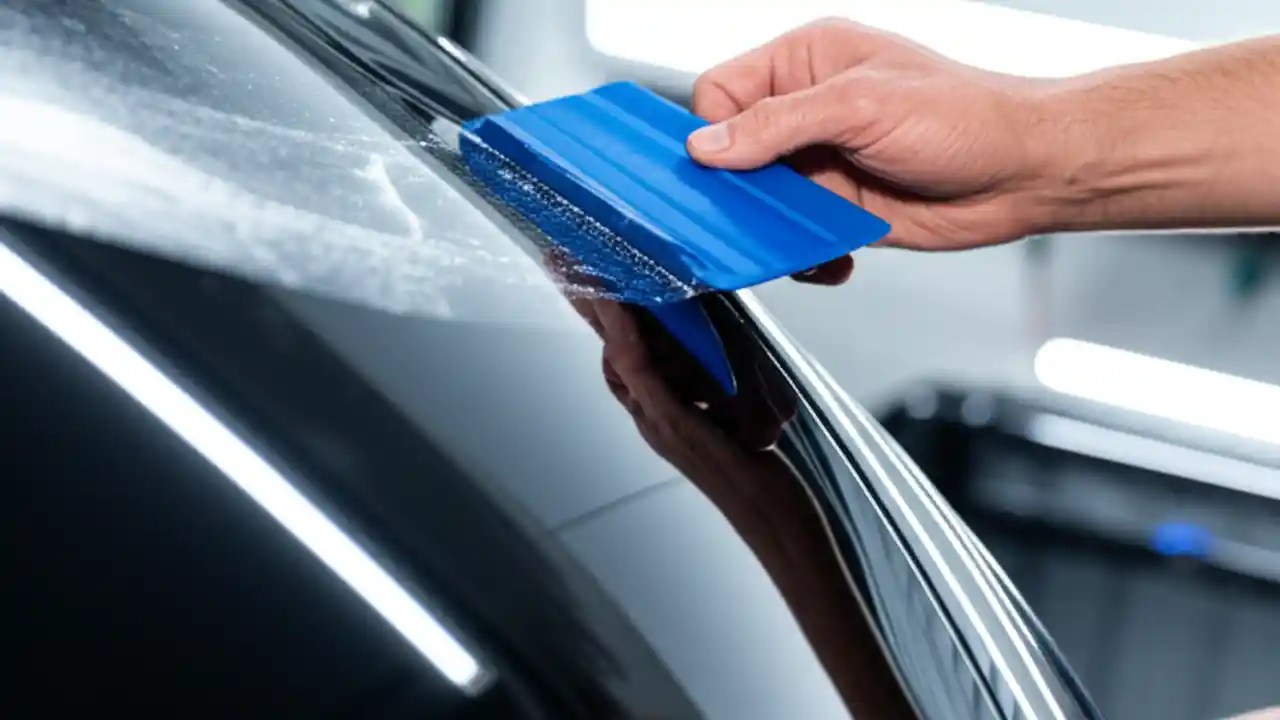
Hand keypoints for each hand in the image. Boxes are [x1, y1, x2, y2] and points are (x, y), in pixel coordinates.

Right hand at [687, 18, 1063, 257]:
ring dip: (769, 228)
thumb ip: (778, 124)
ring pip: (756, 202)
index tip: (716, 170)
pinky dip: (800, 254)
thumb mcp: (860, 107)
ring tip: (797, 237)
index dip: (711, 132)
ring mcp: (820, 162)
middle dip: (735, 190)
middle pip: (730, 153)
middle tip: (749, 214)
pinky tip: (828, 255)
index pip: (720, 93)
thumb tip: (707, 145)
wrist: (1022, 174)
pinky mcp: (835, 209)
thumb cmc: (963, 117)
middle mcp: (806, 110)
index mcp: (805, 61)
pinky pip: (791, 236)